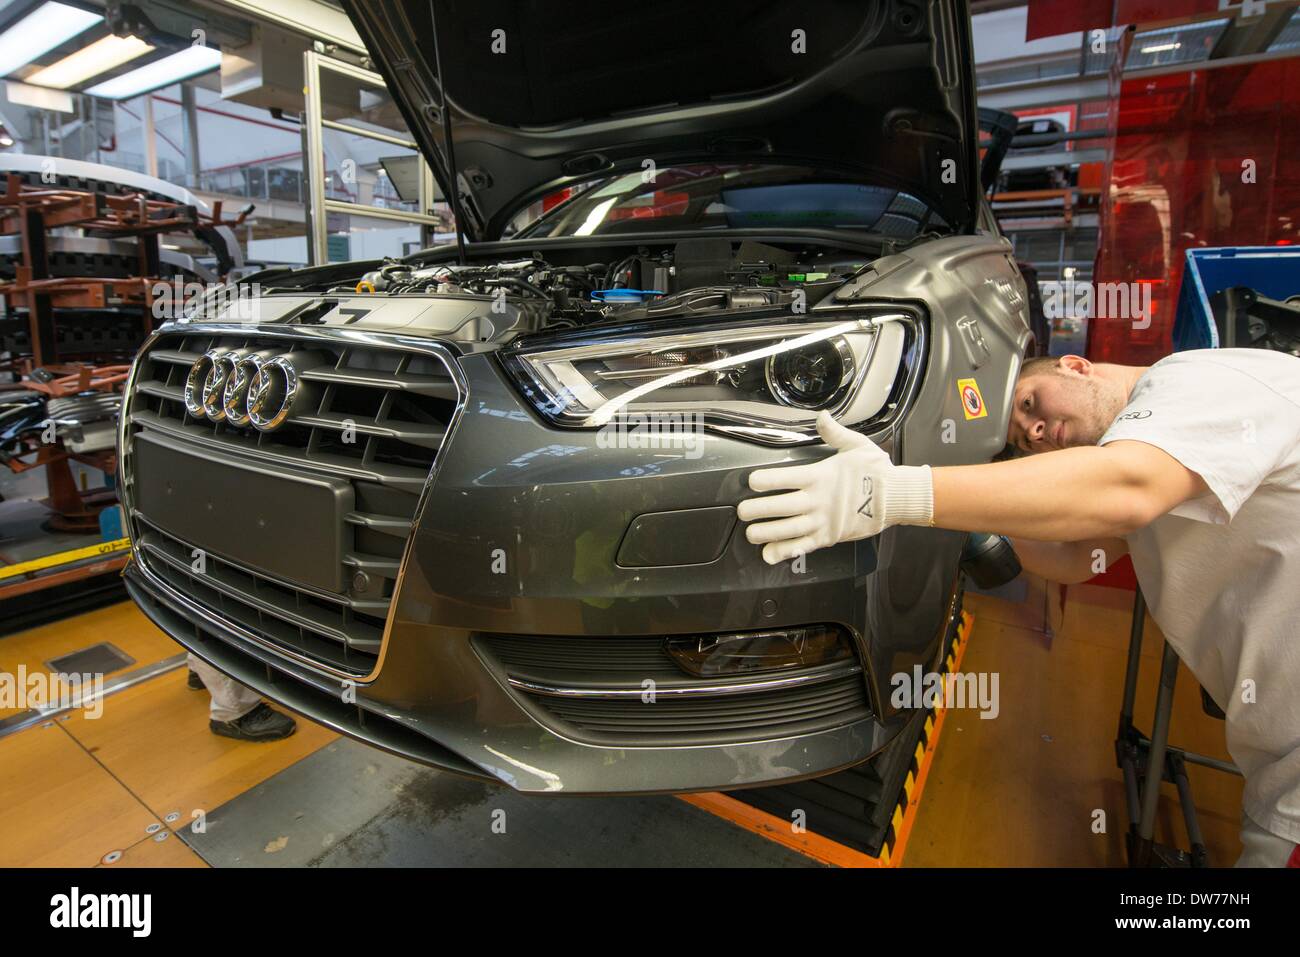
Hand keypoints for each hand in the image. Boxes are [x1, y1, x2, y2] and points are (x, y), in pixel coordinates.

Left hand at [737, 411, 933, 564]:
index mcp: (819, 476)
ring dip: (766, 533)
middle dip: (757, 510)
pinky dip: (785, 552)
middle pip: (780, 507)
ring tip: (750, 534)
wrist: (897, 498)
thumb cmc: (876, 471)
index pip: (785, 478)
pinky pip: (802, 546)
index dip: (765, 480)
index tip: (751, 482)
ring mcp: (822, 521)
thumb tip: (822, 415)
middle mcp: (817, 500)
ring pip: (787, 530)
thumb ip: (835, 432)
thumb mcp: (857, 445)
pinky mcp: (828, 537)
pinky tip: (768, 555)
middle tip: (742, 511)